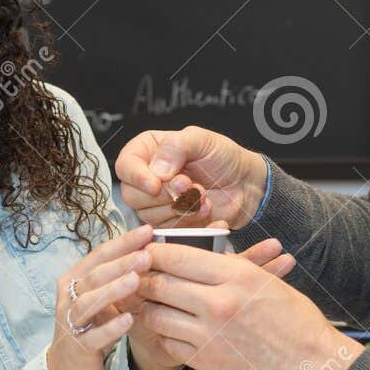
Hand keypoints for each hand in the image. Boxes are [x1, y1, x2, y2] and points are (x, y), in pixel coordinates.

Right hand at [47, 224, 154, 369]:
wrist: (69, 368)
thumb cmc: (92, 326)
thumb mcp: (103, 299)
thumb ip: (119, 278)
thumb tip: (152, 252)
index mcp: (75, 279)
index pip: (99, 255)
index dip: (123, 242)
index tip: (148, 231)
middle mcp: (68, 297)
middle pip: (93, 275)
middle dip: (120, 263)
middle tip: (147, 255)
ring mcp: (69, 322)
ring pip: (88, 302)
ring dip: (112, 290)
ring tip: (136, 281)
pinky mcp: (77, 347)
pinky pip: (93, 336)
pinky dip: (110, 327)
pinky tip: (128, 320)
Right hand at [114, 126, 266, 229]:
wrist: (244, 184)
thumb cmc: (223, 157)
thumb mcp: (202, 140)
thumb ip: (176, 146)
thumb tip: (157, 170)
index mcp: (148, 151)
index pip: (125, 166)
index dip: (137, 178)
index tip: (156, 184)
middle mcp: (147, 177)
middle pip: (132, 195)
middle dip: (164, 195)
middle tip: (189, 185)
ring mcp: (156, 202)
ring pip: (148, 215)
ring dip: (179, 207)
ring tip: (202, 194)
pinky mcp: (169, 222)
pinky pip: (166, 230)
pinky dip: (187, 221)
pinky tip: (204, 208)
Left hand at [135, 241, 360, 369]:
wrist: (312, 365)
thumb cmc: (296, 320)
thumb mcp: (265, 281)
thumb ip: (229, 268)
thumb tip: (195, 257)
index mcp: (236, 276)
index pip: (177, 257)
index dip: (153, 252)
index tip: (145, 250)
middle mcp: (218, 303)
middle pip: (159, 284)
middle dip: (143, 279)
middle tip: (137, 277)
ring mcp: (209, 335)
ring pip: (157, 315)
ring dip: (150, 308)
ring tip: (152, 303)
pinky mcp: (205, 361)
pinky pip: (169, 343)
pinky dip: (165, 334)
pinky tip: (171, 328)